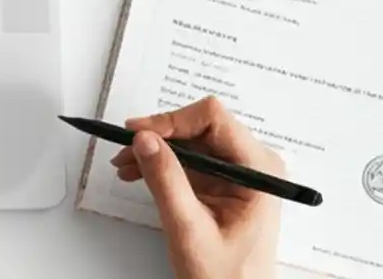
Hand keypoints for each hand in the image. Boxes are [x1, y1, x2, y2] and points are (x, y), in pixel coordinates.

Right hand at [110, 97, 283, 278]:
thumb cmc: (226, 277)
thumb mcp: (189, 228)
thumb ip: (166, 181)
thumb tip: (145, 139)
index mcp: (258, 171)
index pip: (214, 120)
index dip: (172, 120)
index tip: (139, 133)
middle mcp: (253, 165)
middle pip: (200, 127)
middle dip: (159, 136)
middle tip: (125, 148)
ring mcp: (238, 173)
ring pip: (190, 141)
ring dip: (156, 149)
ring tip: (125, 164)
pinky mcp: (223, 183)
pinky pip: (189, 160)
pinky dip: (162, 163)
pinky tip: (138, 172)